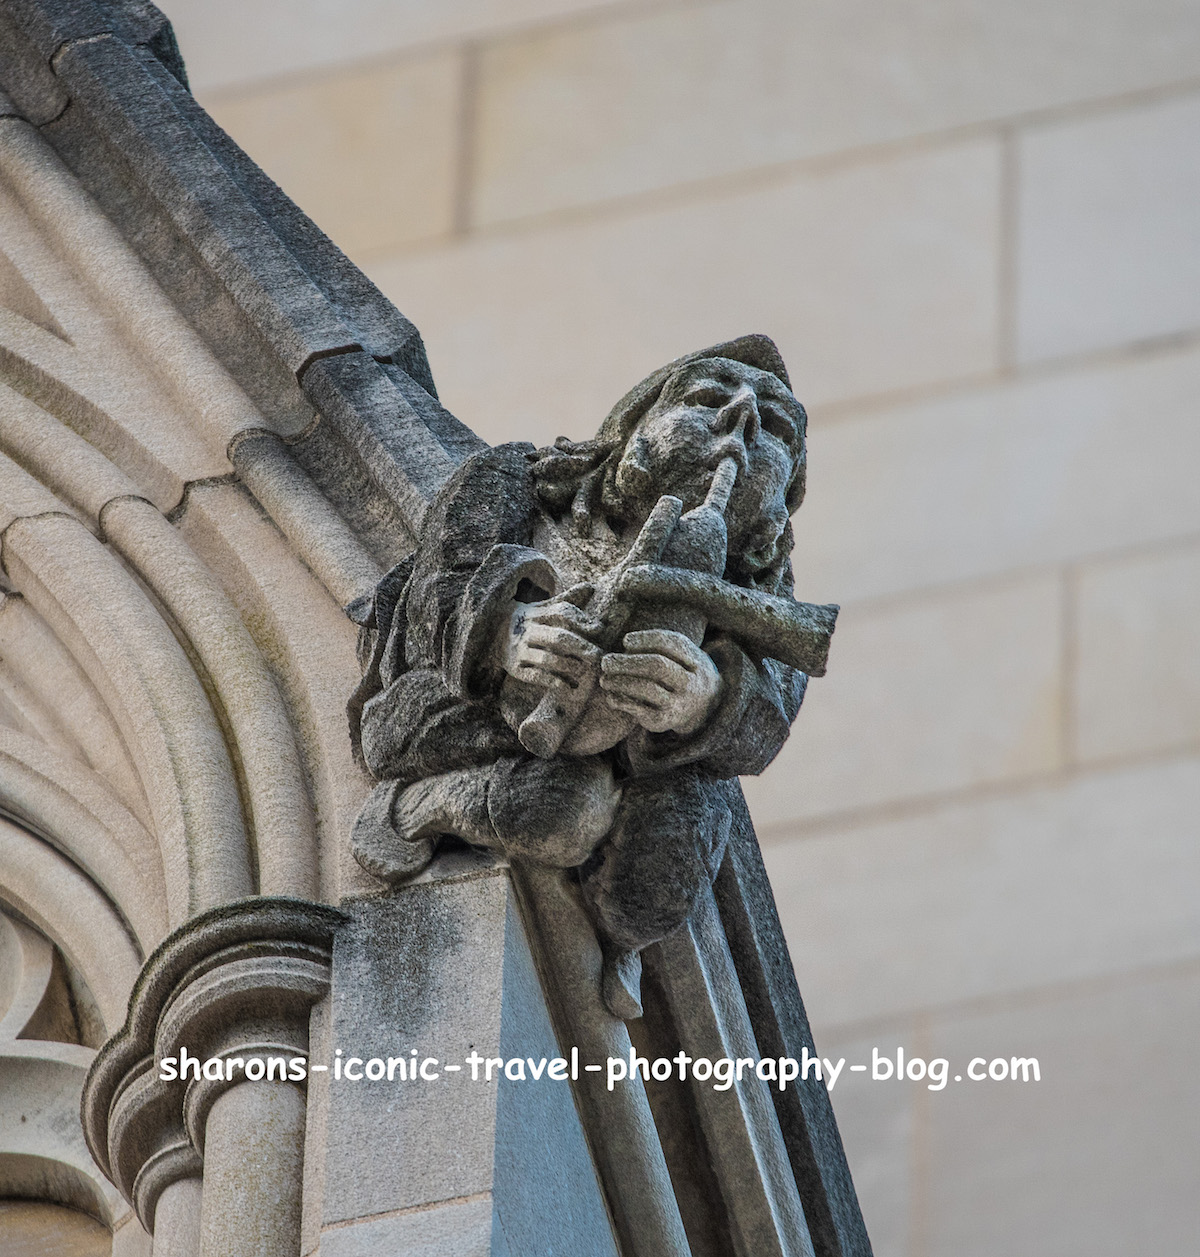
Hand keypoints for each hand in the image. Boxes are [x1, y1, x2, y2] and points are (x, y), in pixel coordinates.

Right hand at [501, 589, 602, 692]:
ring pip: (547, 659)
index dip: (581, 620)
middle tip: (599, 655)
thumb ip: (567, 600)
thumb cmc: (528, 621)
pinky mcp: (514, 668)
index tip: (599, 629)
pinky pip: (534, 676)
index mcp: (535, 613)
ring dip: (570, 665)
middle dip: (581, 646)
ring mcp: (519, 650)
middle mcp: (526, 631)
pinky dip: (552, 681)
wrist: (491, 633)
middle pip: (558, 637)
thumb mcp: (543, 608)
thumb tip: (591, 587)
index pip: (561, 613)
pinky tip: (568, 686)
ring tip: (586, 671)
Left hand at [599, 629, 721, 734]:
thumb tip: (626, 645)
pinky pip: (640, 710)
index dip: (646, 640)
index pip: (672, 644)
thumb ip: (661, 645)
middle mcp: (690, 683)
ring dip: (621, 681)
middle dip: (628, 662)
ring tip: (605, 679)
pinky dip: (622, 701)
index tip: (626, 640)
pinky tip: (611, 695)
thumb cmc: (683, 673)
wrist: (703, 709)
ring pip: (648, 689)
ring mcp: (678, 704)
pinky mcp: (664, 721)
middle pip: (658, 666)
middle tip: (607, 661)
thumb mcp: (683, 656)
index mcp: (696, 662)